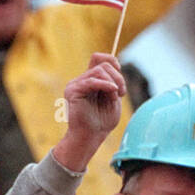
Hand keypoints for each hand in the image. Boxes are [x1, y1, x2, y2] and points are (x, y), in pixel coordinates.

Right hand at [53, 52, 125, 172]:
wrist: (91, 137)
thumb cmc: (102, 121)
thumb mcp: (113, 97)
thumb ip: (113, 82)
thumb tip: (114, 67)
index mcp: (90, 80)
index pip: (99, 58)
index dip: (113, 62)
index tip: (120, 81)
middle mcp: (81, 80)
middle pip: (103, 63)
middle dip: (118, 77)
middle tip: (121, 93)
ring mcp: (75, 84)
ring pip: (100, 70)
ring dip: (114, 82)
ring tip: (116, 97)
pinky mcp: (72, 91)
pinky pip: (92, 81)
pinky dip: (105, 84)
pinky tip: (113, 92)